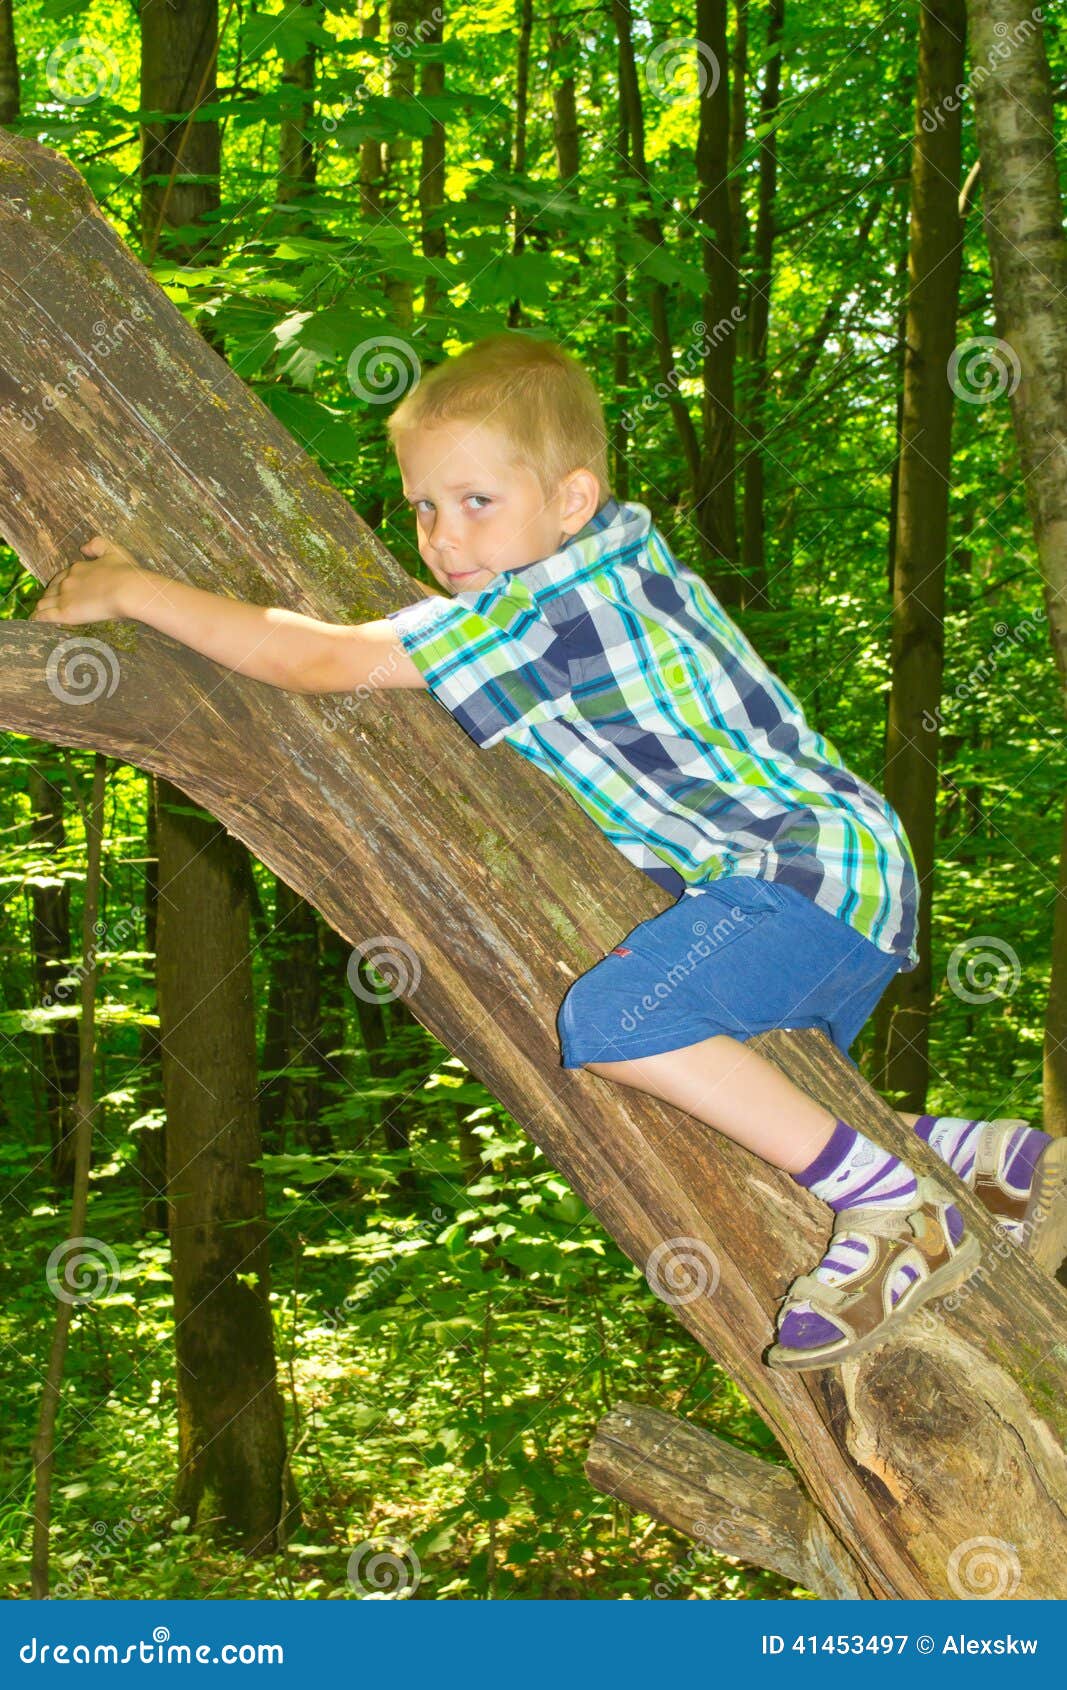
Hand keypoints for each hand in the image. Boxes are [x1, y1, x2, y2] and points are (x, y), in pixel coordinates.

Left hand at [30, 535, 144, 624]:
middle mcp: (68, 581)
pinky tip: (34, 620)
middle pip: (52, 589)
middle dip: (51, 595)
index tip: (64, 589)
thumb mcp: (114, 551)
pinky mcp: (66, 613)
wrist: (128, 590)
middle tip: (53, 603)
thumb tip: (83, 547)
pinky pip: (44, 616)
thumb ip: (97, 545)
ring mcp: (65, 597)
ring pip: (44, 602)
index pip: (63, 576)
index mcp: (78, 568)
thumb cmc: (126, 572)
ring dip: (43, 606)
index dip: (62, 583)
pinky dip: (38, 617)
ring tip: (41, 612)